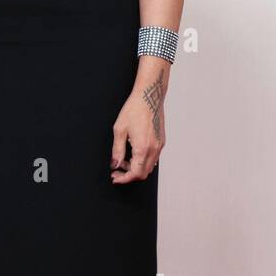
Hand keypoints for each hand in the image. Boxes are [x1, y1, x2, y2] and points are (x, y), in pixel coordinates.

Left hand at [110, 63, 167, 183]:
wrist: (149, 97)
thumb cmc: (134, 109)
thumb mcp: (119, 130)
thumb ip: (117, 150)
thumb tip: (115, 164)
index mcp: (143, 148)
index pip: (135, 173)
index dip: (124, 179)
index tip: (115, 178)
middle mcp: (154, 149)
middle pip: (143, 174)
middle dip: (129, 175)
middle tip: (116, 170)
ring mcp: (159, 146)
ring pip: (149, 167)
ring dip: (136, 168)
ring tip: (123, 160)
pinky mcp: (161, 142)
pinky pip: (153, 158)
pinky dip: (143, 161)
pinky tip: (133, 153)